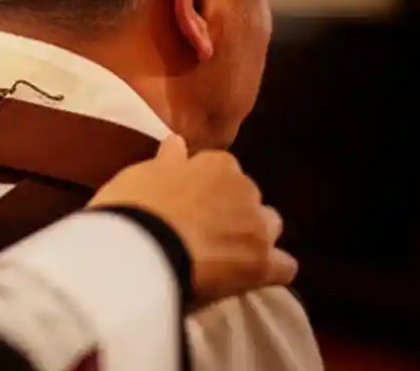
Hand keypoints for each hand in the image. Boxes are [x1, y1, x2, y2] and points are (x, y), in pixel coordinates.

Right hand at [89, 134, 296, 303]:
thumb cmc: (135, 204)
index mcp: (217, 165)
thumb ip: (168, 160)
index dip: (204, 186)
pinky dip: (270, 270)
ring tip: (225, 254)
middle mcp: (246, 190)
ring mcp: (257, 228)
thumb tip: (177, 142)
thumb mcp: (143, 173)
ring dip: (253, 236)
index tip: (186, 200)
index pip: (221, 168)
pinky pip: (283, 267)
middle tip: (201, 229)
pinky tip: (250, 277)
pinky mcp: (262, 265)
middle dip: (232, 210)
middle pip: (248, 197)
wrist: (141, 248)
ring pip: (269, 227)